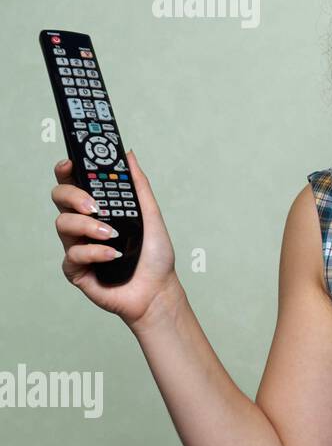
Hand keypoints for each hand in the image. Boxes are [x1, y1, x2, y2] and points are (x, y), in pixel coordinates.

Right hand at [50, 150, 180, 328]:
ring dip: (88, 226)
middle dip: (73, 196)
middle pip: (60, 198)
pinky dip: (94, 252)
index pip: (75, 182)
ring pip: (62, 223)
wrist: (158, 290)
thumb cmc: (154, 255)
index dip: (67, 170)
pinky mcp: (75, 269)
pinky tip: (113, 256)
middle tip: (94, 205)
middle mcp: (84, 224)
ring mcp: (77, 245)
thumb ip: (138, 186)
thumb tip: (128, 156)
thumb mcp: (151, 215)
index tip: (70, 163)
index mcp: (99, 208)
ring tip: (112, 234)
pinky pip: (72, 254)